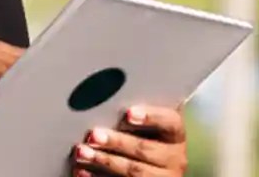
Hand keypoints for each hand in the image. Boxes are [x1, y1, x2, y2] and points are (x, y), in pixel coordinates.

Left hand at [70, 104, 187, 175]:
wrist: (154, 166)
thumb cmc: (145, 134)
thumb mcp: (148, 123)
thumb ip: (135, 112)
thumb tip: (103, 90)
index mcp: (175, 134)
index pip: (169, 122)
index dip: (150, 117)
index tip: (129, 113)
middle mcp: (174, 157)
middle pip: (145, 148)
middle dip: (117, 142)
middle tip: (93, 135)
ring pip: (134, 171)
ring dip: (104, 161)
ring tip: (82, 152)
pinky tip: (82, 171)